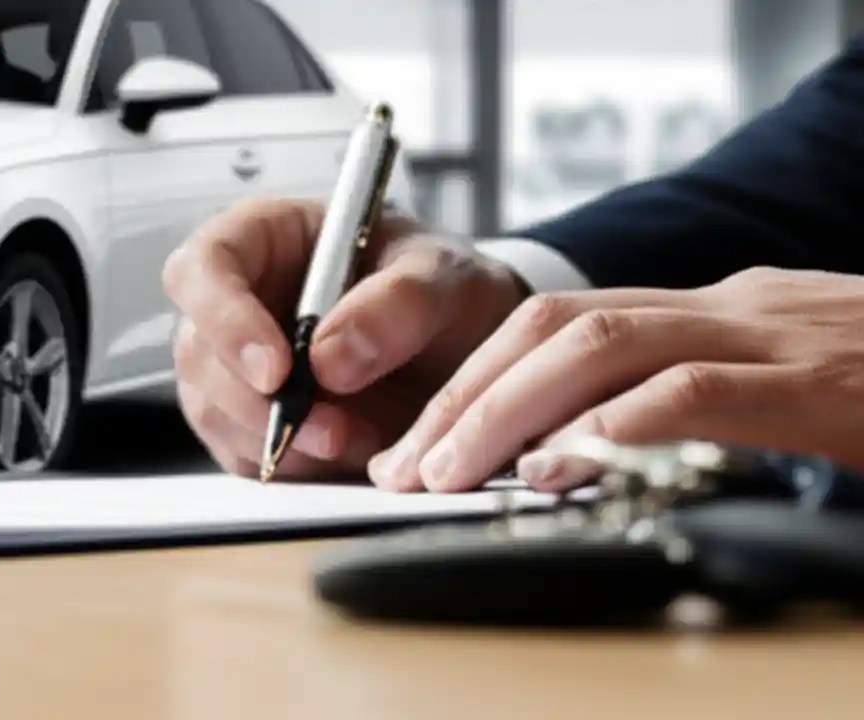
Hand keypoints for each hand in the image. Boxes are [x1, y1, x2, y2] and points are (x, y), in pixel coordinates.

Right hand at [163, 198, 527, 478]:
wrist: (467, 352)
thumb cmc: (447, 291)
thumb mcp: (446, 280)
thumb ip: (397, 305)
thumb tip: (328, 358)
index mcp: (266, 237)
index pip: (203, 267)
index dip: (225, 319)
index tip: (277, 369)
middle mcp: (238, 299)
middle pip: (198, 351)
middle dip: (257, 401)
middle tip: (330, 429)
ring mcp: (235, 363)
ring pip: (212, 410)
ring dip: (278, 439)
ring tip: (356, 439)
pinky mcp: (250, 421)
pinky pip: (241, 453)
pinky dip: (290, 463)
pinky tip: (345, 450)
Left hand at [369, 267, 863, 492]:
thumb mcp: (778, 384)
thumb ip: (689, 401)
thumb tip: (583, 450)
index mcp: (711, 309)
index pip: (560, 322)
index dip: (476, 378)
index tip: (423, 440)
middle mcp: (727, 307)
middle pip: (557, 325)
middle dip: (467, 395)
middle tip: (409, 464)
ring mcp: (771, 334)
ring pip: (602, 343)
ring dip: (511, 409)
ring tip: (453, 471)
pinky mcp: (818, 382)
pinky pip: (695, 390)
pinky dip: (616, 425)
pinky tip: (563, 464)